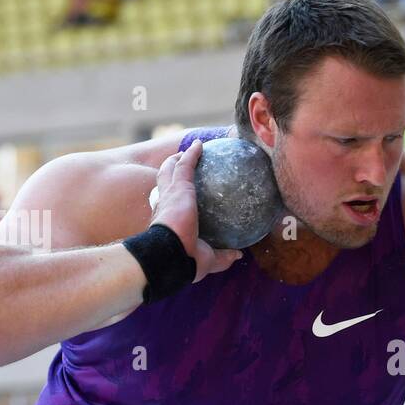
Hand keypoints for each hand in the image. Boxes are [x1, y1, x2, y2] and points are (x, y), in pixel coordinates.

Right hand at [151, 140, 242, 282]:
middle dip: (171, 171)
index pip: (168, 204)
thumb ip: (222, 255)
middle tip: (181, 165)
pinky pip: (185, 164)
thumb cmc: (186, 260)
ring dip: (178, 159)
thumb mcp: (208, 259)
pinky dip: (191, 153)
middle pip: (165, 181)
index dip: (172, 197)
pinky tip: (201, 144)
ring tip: (190, 151)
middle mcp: (165, 204)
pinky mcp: (178, 187)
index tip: (180, 195)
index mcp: (168, 221)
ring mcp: (169, 194)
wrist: (171, 255)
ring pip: (170, 169)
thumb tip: (239, 254)